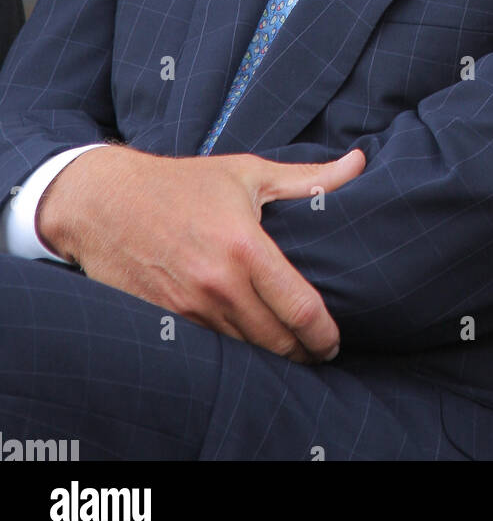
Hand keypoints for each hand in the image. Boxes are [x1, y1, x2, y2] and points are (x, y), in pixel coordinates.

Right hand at [35, 144, 365, 363]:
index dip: (325, 335)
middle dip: (301, 352)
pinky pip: (211, 349)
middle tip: (315, 351)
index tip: (334, 342)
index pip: (300, 309)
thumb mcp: (248, 173)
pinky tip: (246, 343)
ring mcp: (189, 308)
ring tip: (287, 349)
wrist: (106, 201)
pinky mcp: (165, 321)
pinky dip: (233, 350)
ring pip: (244, 351)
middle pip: (276, 341)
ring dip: (269, 355)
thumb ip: (307, 179)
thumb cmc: (183, 182)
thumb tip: (358, 164)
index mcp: (246, 247)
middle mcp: (219, 284)